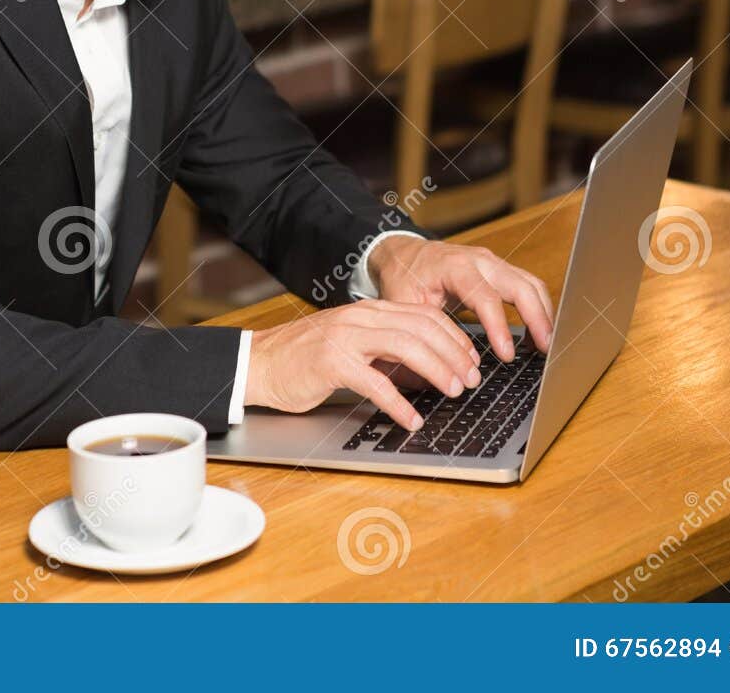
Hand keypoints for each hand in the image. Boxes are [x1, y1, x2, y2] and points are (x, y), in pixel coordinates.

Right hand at [244, 300, 482, 430]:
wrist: (257, 363)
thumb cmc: (303, 359)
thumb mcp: (350, 344)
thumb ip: (383, 349)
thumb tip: (426, 368)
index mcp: (368, 311)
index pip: (424, 315)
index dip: (454, 336)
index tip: (472, 358)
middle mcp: (359, 318)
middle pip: (421, 328)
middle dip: (454, 354)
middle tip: (471, 379)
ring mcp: (345, 338)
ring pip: (405, 346)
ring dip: (436, 371)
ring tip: (453, 392)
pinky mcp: (331, 363)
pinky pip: (375, 383)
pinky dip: (399, 403)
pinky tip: (412, 419)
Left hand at [365, 235, 553, 361]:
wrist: (404, 254)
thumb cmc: (403, 278)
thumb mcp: (402, 305)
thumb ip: (419, 333)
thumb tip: (431, 371)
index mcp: (454, 267)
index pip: (485, 297)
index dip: (499, 326)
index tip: (507, 354)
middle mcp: (480, 261)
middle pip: (520, 285)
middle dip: (537, 318)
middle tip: (545, 350)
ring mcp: (493, 263)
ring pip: (531, 284)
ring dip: (543, 314)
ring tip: (546, 346)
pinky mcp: (500, 270)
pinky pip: (528, 286)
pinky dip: (538, 308)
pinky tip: (538, 333)